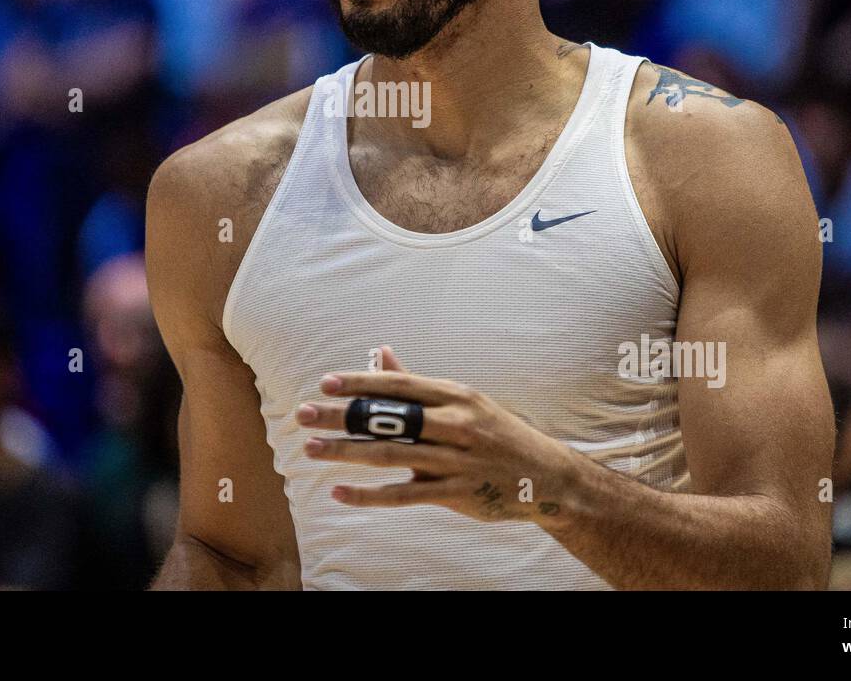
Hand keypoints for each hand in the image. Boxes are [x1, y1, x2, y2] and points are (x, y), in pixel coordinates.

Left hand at [295, 346, 579, 524]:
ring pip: (392, 456)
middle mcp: (456, 424)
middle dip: (343, 417)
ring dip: (347, 453)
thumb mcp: (464, 401)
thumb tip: (380, 354)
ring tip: (312, 450)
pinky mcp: (456, 495)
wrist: (547, 477)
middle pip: (389, 419)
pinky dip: (370, 495)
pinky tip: (340, 492)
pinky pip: (405, 495)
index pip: (400, 386)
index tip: (325, 384)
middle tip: (303, 415)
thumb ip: (417, 383)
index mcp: (456, 395)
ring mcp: (456, 461)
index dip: (360, 384)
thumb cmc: (497, 432)